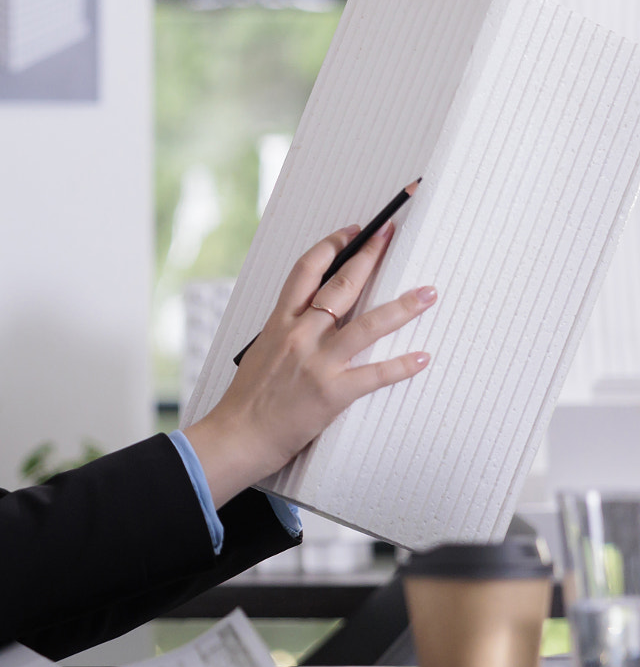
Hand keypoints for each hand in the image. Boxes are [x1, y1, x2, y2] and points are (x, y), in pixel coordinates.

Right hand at [183, 221, 434, 507]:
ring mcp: (317, 363)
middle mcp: (299, 336)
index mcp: (279, 323)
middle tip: (393, 236)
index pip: (306, 271)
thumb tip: (315, 317)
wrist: (239, 434)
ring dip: (402, 307)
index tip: (354, 232)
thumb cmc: (248, 399)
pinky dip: (401, 366)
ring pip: (367, 325)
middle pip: (341, 286)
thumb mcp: (263, 352)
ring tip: (427, 293)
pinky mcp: (332, 392)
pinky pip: (375, 374)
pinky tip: (421, 357)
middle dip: (371, 257)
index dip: (332, 246)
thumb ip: (288, 332)